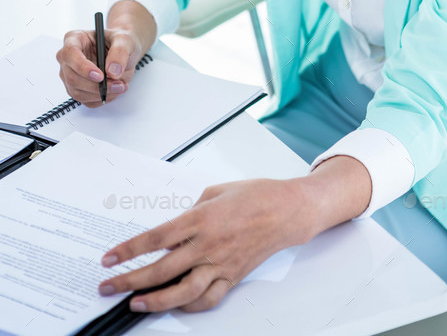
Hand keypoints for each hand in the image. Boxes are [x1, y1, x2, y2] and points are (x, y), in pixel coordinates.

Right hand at [56, 26, 142, 107]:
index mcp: (74, 39)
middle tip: (117, 83)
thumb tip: (112, 71)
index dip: (83, 67)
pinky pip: (86, 101)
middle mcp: (68, 58)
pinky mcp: (78, 89)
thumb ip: (120, 52)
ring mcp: (71, 75)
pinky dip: (102, 99)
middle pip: (72, 77)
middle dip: (96, 85)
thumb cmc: (120, 41)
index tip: (100, 75)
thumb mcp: (125, 39)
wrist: (125, 52)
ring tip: (120, 86)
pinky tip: (114, 91)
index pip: (70, 54)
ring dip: (100, 94)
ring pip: (77, 92)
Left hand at [98, 178, 312, 312]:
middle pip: (161, 269)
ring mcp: (221, 264)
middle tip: (108, 286)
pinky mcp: (233, 276)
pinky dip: (188, 306)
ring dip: (155, 301)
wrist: (287, 211)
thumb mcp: (215, 190)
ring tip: (135, 303)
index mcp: (201, 218)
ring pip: (182, 292)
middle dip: (130, 280)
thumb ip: (191, 209)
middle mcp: (208, 244)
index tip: (110, 258)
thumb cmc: (255, 195)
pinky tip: (174, 306)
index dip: (129, 250)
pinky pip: (207, 299)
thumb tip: (173, 227)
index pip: (155, 238)